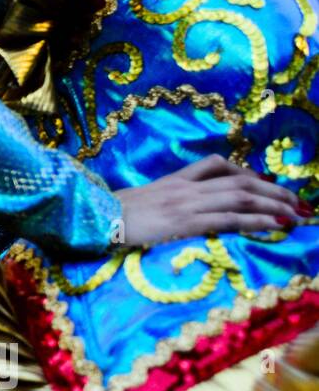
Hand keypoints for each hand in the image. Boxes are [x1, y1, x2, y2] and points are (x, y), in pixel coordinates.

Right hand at [115, 155, 306, 246]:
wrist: (93, 219)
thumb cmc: (108, 216)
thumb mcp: (137, 202)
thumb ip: (159, 202)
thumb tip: (173, 212)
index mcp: (173, 180)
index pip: (217, 166)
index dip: (249, 174)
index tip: (269, 185)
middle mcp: (185, 187)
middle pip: (240, 180)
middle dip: (276, 190)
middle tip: (301, 202)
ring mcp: (187, 202)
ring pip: (242, 196)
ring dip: (277, 204)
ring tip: (300, 214)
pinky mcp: (186, 221)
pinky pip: (230, 217)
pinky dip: (258, 219)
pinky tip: (278, 224)